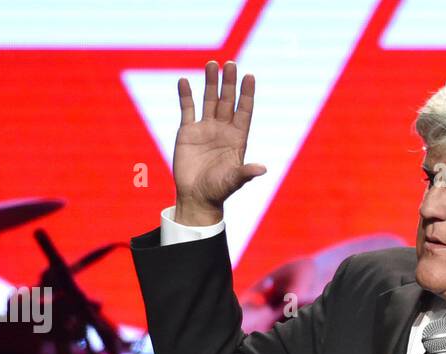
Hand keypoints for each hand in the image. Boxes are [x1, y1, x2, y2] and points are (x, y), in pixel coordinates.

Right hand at [172, 61, 267, 224]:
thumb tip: (262, 169)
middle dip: (229, 83)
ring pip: (209, 100)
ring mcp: (205, 129)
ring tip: (212, 64)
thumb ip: (245, 173)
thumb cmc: (218, 191)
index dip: (247, 94)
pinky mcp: (188, 132)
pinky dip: (186, 95)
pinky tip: (183, 81)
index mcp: (237, 138)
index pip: (244, 111)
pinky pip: (187, 109)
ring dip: (210, 83)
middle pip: (227, 101)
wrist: (196, 198)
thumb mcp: (234, 181)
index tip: (249, 76)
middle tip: (230, 64)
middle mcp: (223, 130)